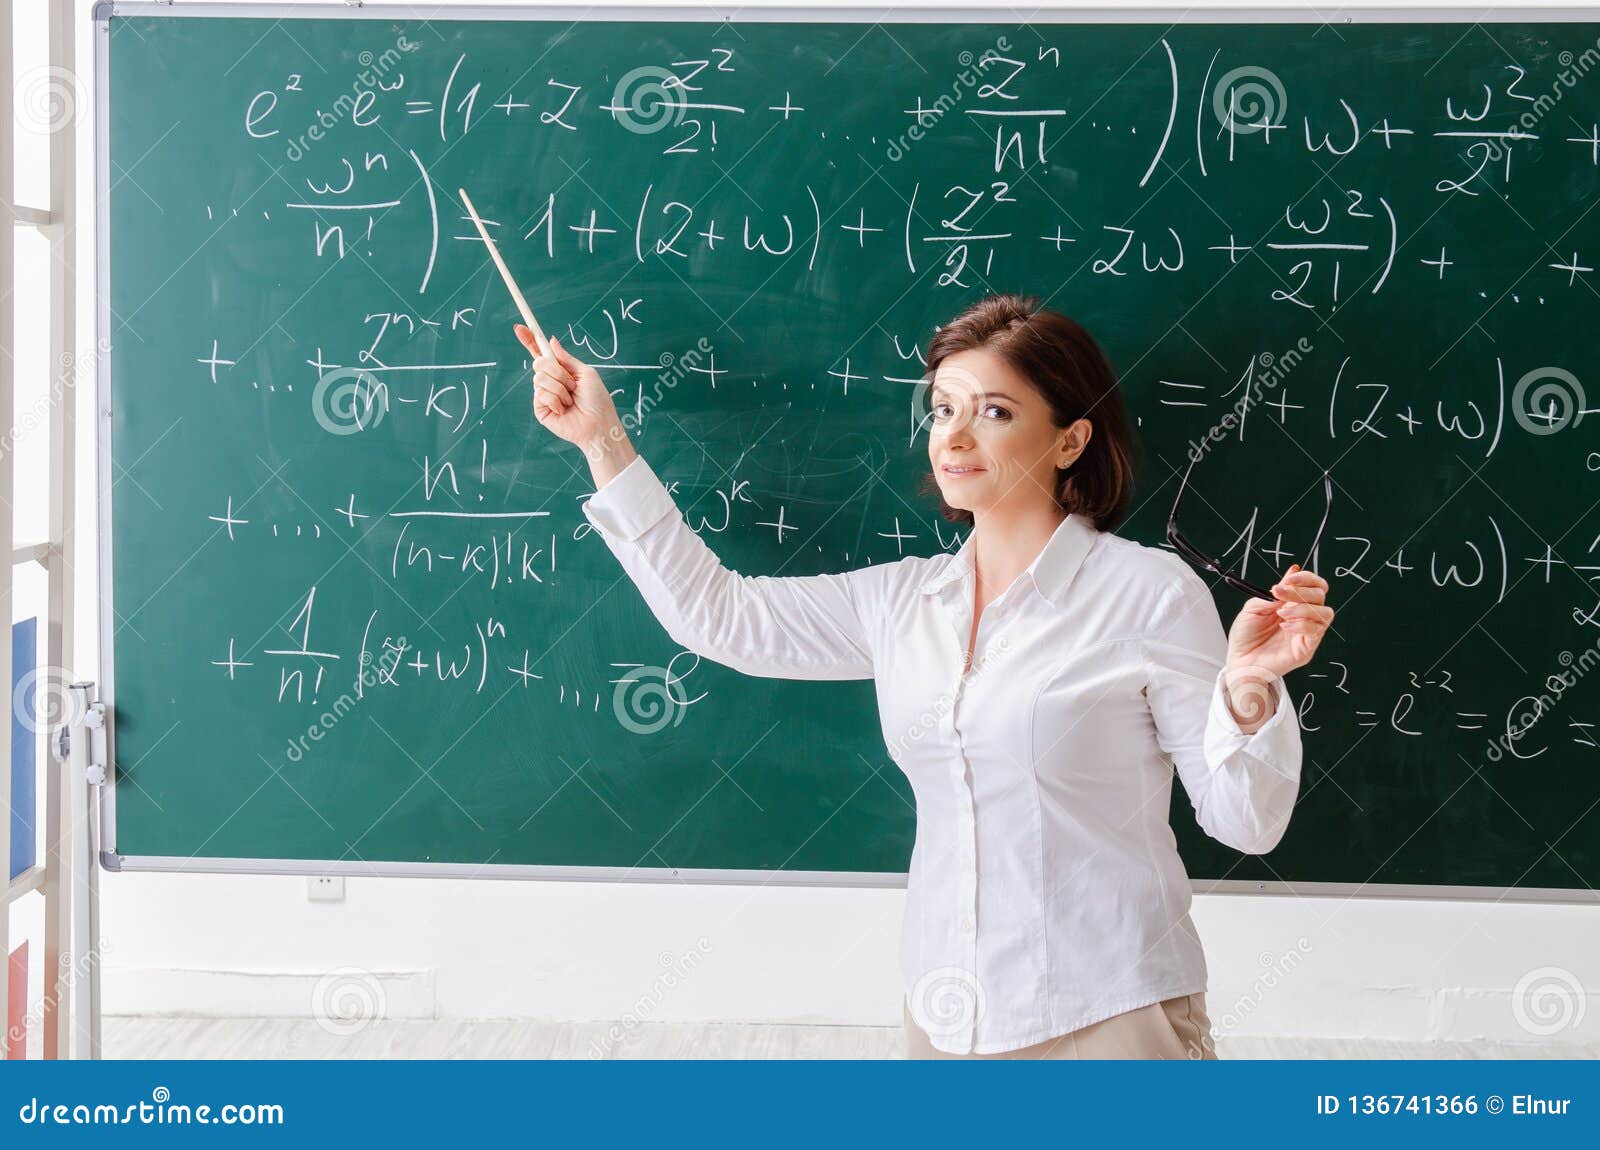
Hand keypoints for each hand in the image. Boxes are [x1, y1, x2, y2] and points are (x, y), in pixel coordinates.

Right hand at [515, 325, 626, 457]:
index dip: (530, 340)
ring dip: (560, 388)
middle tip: (572, 384)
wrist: (598, 424)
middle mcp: (550, 381)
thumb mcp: (585, 373)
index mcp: (560, 371)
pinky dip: (557, 400)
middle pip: (538, 363)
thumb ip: (566, 358)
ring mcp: (543, 395)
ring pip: (540, 378)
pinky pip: (541, 394)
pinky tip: (564, 409)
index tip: (520, 328)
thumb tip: (551, 340)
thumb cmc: (597, 400)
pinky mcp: (540, 409)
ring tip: (571, 400)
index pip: (541, 353)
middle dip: (556, 371)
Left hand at [1222, 565, 1333, 728]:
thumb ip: (1272, 594)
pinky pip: (1316, 631)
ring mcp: (1307, 633)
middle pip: (1321, 595)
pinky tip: (1284, 625)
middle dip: (1301, 591)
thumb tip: (1292, 573)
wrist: (1239, 661)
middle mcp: (1303, 616)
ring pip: (1325, 612)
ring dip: (1303, 608)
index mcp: (1292, 604)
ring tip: (1281, 614)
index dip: (1306, 579)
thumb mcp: (1252, 608)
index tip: (1289, 579)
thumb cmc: (1245, 636)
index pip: (1314, 585)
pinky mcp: (1307, 648)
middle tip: (1280, 594)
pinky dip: (1302, 624)